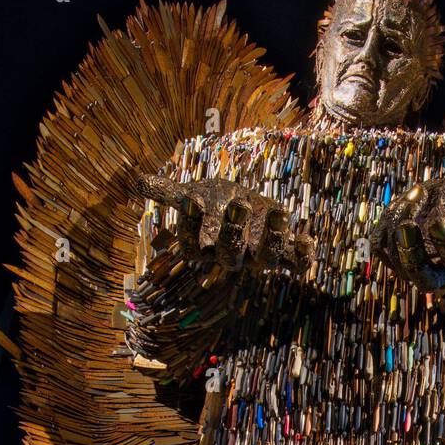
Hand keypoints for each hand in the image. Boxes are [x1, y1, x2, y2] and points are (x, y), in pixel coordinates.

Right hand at [136, 173, 312, 271]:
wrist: (249, 213)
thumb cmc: (215, 206)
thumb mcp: (193, 194)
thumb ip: (169, 192)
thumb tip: (137, 180)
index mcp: (205, 246)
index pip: (191, 246)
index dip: (190, 226)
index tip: (191, 200)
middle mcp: (231, 257)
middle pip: (229, 256)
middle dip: (233, 233)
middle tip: (237, 205)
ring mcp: (259, 257)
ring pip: (266, 260)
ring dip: (274, 239)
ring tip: (279, 212)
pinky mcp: (285, 254)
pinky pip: (296, 264)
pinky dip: (304, 255)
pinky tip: (307, 238)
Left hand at [373, 167, 444, 294]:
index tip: (440, 220)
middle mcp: (440, 272)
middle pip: (422, 279)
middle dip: (411, 254)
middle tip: (406, 226)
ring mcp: (413, 267)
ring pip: (396, 255)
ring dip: (402, 220)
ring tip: (421, 190)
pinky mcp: (392, 253)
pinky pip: (381, 244)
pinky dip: (389, 220)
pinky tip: (408, 199)